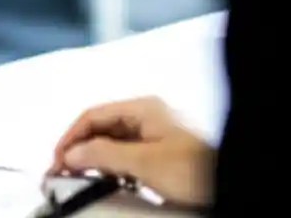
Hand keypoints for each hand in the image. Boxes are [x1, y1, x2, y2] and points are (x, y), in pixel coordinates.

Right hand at [48, 97, 215, 207]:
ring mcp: (156, 135)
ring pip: (113, 144)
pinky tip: (111, 182)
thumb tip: (72, 152)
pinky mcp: (163, 155)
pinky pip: (127, 157)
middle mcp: (148, 116)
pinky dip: (113, 169)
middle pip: (101, 128)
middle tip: (65, 172)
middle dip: (80, 149)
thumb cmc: (197, 168)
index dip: (71, 137)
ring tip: (84, 178)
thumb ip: (103, 154)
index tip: (58, 160)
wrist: (232, 183)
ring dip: (96, 161)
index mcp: (143, 108)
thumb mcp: (143, 161)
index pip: (93, 115)